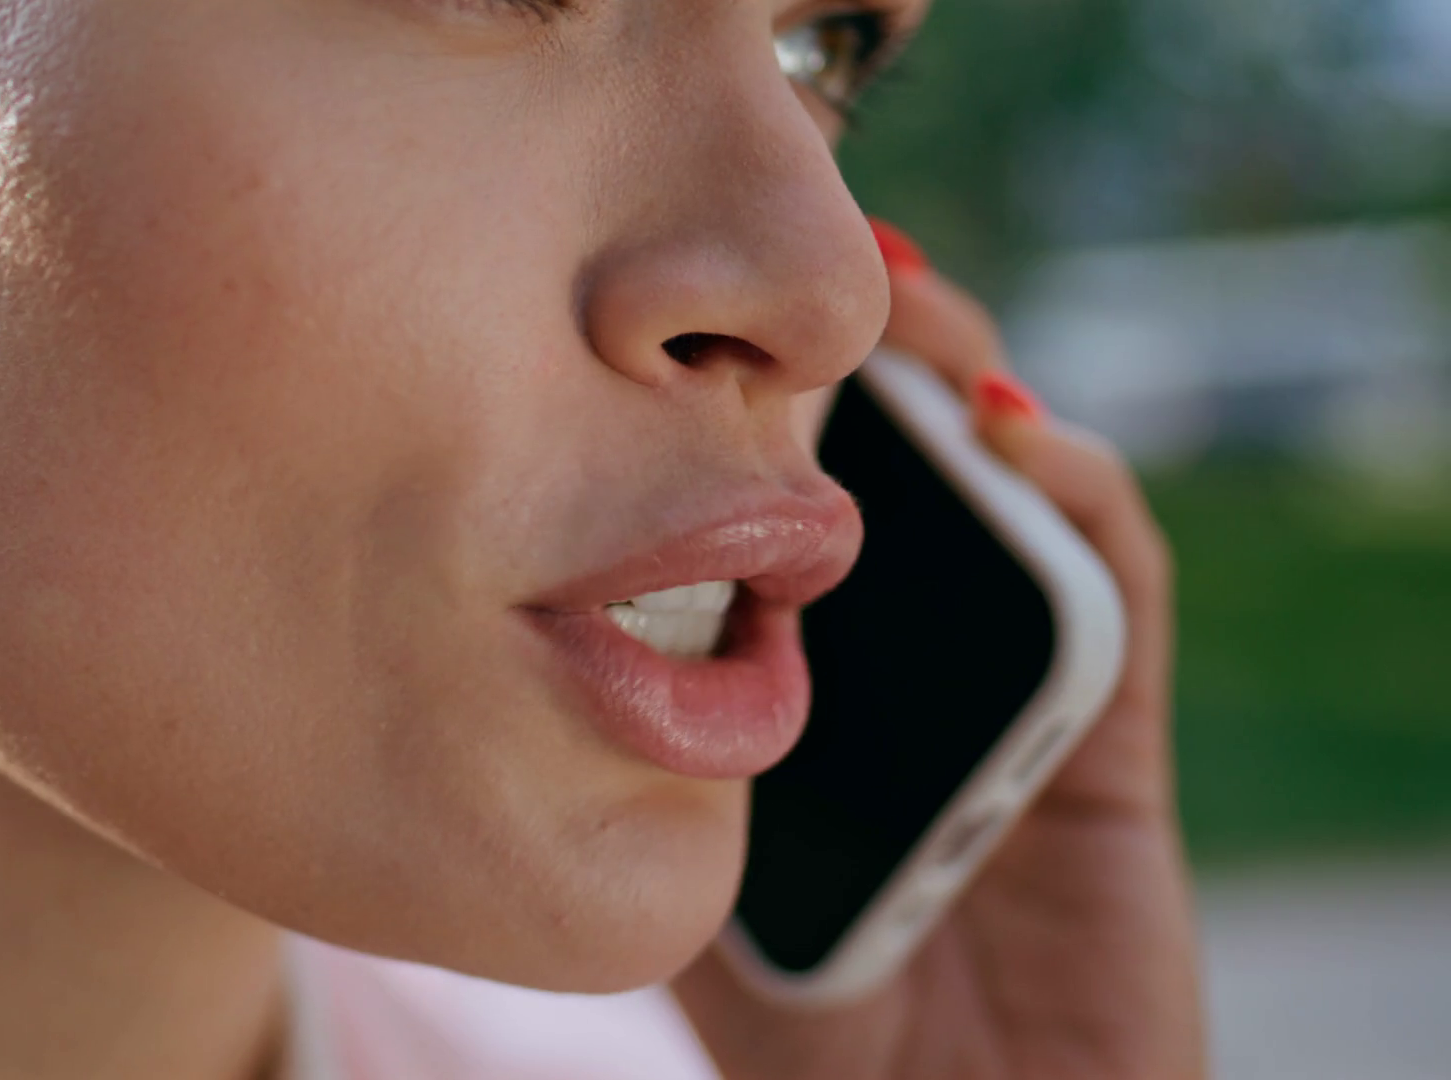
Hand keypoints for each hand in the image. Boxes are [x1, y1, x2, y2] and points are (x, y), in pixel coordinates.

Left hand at [674, 226, 1206, 1079]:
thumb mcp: (687, 871)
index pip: (799, 521)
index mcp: (821, 690)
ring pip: (1011, 504)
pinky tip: (1011, 433)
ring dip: (968, 384)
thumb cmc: (807, 1032)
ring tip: (902, 300)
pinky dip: (1076, 502)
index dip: (763, 418)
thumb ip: (640, 763)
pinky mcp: (1107, 747)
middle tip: (813, 269)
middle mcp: (920, 675)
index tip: (695, 328)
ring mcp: (1017, 698)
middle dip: (865, 364)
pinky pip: (1111, 599)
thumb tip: (517, 637)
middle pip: (906, 483)